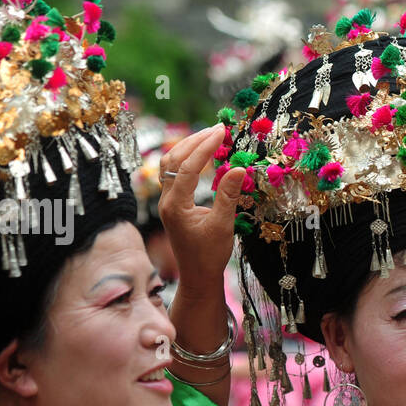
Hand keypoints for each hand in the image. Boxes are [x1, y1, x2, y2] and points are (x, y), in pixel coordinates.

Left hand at [157, 126, 245, 297]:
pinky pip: (174, 174)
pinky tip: (201, 155)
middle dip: (195, 141)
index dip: (205, 147)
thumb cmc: (210, 256)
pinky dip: (186, 160)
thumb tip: (238, 167)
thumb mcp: (223, 226)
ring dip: (188, 147)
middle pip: (173, 160)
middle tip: (217, 128)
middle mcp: (166, 201)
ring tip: (210, 136)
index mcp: (175, 206)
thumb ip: (228, 196)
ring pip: (170, 165)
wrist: (198, 277)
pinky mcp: (173, 205)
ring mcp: (167, 202)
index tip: (221, 132)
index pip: (187, 167)